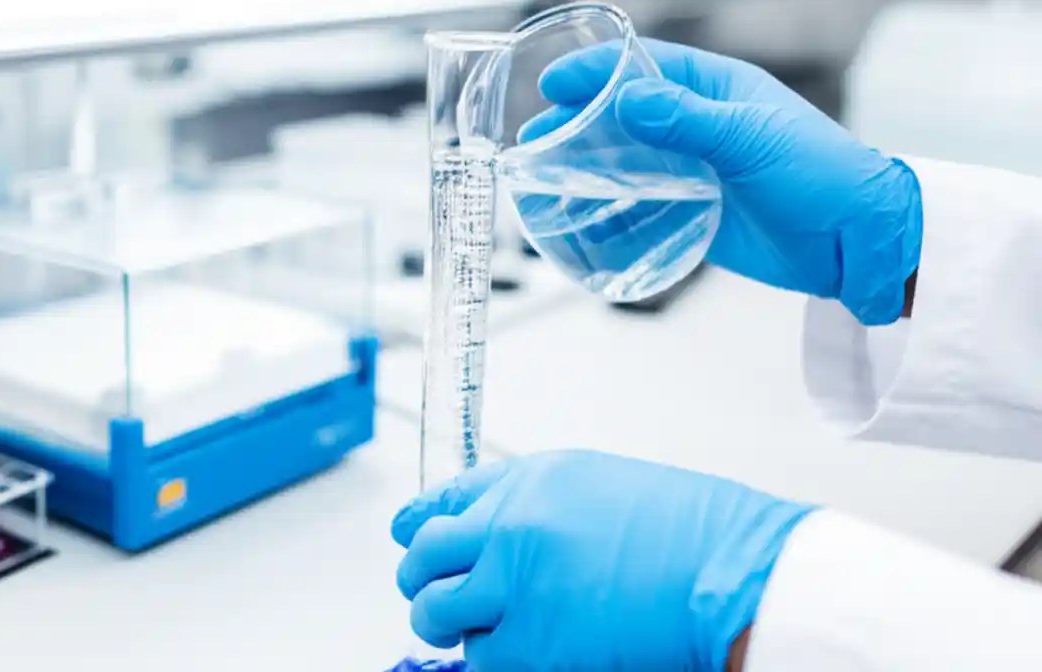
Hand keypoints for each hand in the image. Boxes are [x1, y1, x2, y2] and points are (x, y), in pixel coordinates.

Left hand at [392, 451, 812, 670]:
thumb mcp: (602, 486)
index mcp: (528, 482)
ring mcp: (513, 587)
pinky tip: (517, 653)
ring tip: (469, 630)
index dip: (419, 523)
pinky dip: (492, 659)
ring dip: (448, 625)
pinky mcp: (529, 646)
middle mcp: (508, 527)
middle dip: (420, 579)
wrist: (727, 574)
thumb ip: (539, 504)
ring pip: (436, 613)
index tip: (409, 535)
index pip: (443, 500)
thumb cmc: (689, 531)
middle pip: (425, 557)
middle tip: (430, 594)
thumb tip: (499, 529)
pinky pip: (480, 660)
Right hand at [526, 40, 921, 325]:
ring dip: (589, 164)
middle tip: (536, 136)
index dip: (596, 71)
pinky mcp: (700, 212)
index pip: (645, 68)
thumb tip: (625, 98)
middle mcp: (703, 126)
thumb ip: (687, 120)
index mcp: (719, 91)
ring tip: (546, 175)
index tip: (553, 83)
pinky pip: (645, 203)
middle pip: (627, 114)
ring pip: (630, 160)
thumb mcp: (750, 141)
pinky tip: (583, 216)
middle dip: (579, 120)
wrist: (859, 244)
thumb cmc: (823, 177)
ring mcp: (700, 171)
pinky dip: (613, 206)